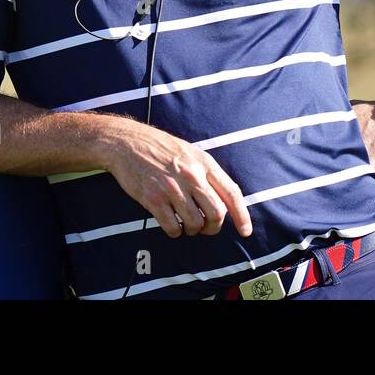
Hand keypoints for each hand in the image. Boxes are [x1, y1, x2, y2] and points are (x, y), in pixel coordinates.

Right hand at [103, 121, 251, 237]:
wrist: (128, 142)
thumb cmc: (162, 149)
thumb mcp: (191, 153)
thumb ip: (208, 174)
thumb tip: (226, 199)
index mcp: (204, 163)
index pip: (232, 193)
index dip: (242, 215)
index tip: (246, 231)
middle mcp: (192, 176)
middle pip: (217, 214)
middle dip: (213, 227)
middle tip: (205, 227)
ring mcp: (172, 188)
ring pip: (195, 224)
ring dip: (192, 230)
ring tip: (185, 223)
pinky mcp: (154, 198)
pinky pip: (173, 227)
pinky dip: (175, 231)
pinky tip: (171, 223)